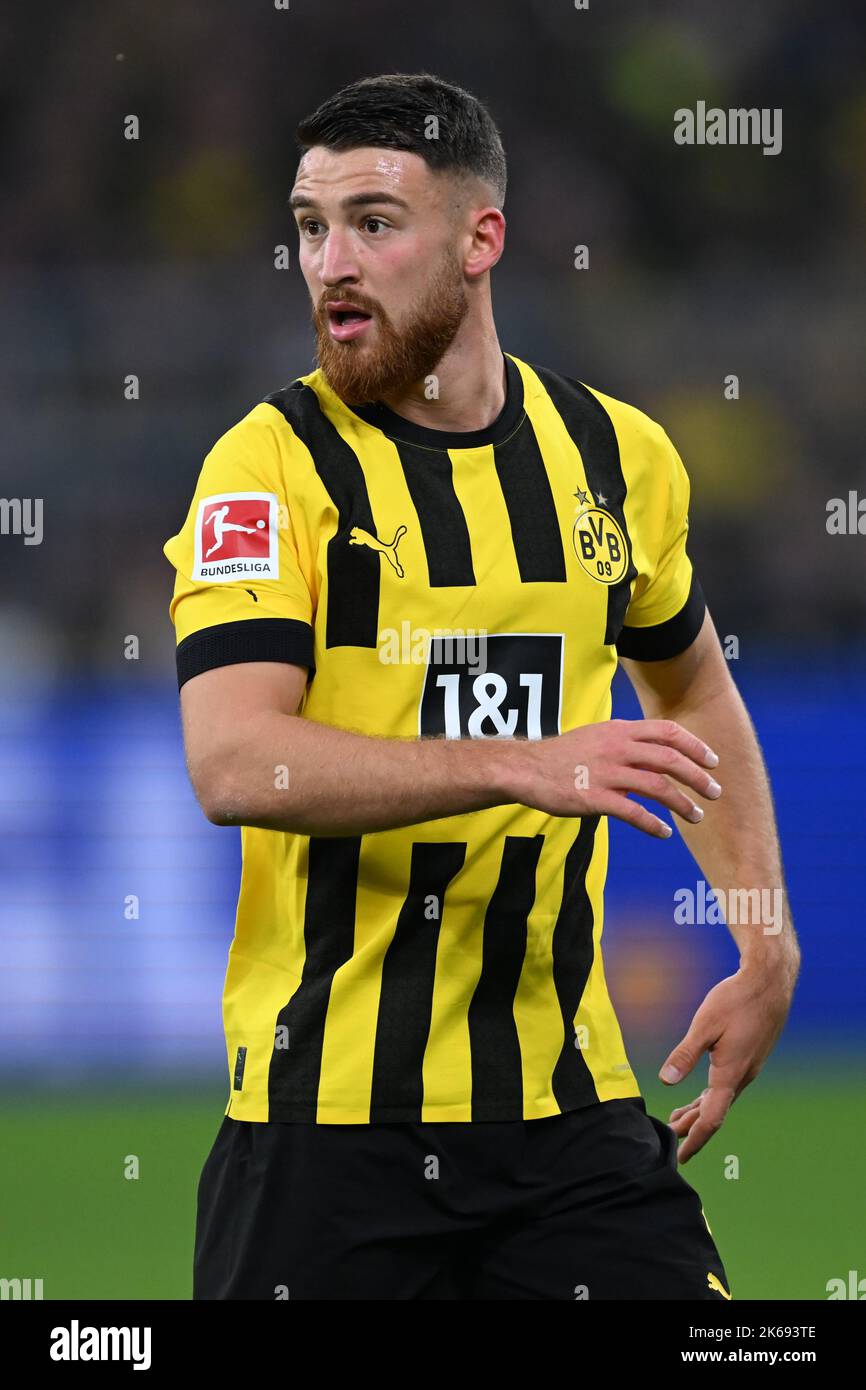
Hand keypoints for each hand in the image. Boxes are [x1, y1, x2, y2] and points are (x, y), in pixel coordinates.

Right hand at [517, 717, 721, 837]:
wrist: (527, 769)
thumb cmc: (564, 755)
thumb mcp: (597, 736)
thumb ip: (627, 742)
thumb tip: (656, 755)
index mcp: (620, 730)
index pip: (668, 731)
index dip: (696, 746)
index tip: (713, 762)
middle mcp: (617, 748)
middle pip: (670, 759)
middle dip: (698, 777)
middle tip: (715, 792)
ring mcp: (606, 773)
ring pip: (657, 786)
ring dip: (683, 803)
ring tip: (697, 816)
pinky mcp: (595, 798)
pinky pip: (633, 813)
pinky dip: (654, 824)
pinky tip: (665, 832)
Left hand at [658, 963, 795, 1161]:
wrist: (769, 983)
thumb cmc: (736, 1000)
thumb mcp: (705, 1025)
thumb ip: (685, 1054)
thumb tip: (665, 1081)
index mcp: (730, 1074)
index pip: (711, 1118)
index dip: (695, 1139)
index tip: (680, 1156)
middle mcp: (742, 1076)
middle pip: (714, 1112)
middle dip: (692, 1128)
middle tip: (669, 1141)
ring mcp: (747, 1068)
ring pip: (720, 1098)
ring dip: (698, 1111)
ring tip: (677, 1121)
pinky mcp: (747, 1058)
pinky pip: (726, 1085)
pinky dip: (709, 1095)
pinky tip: (699, 1093)